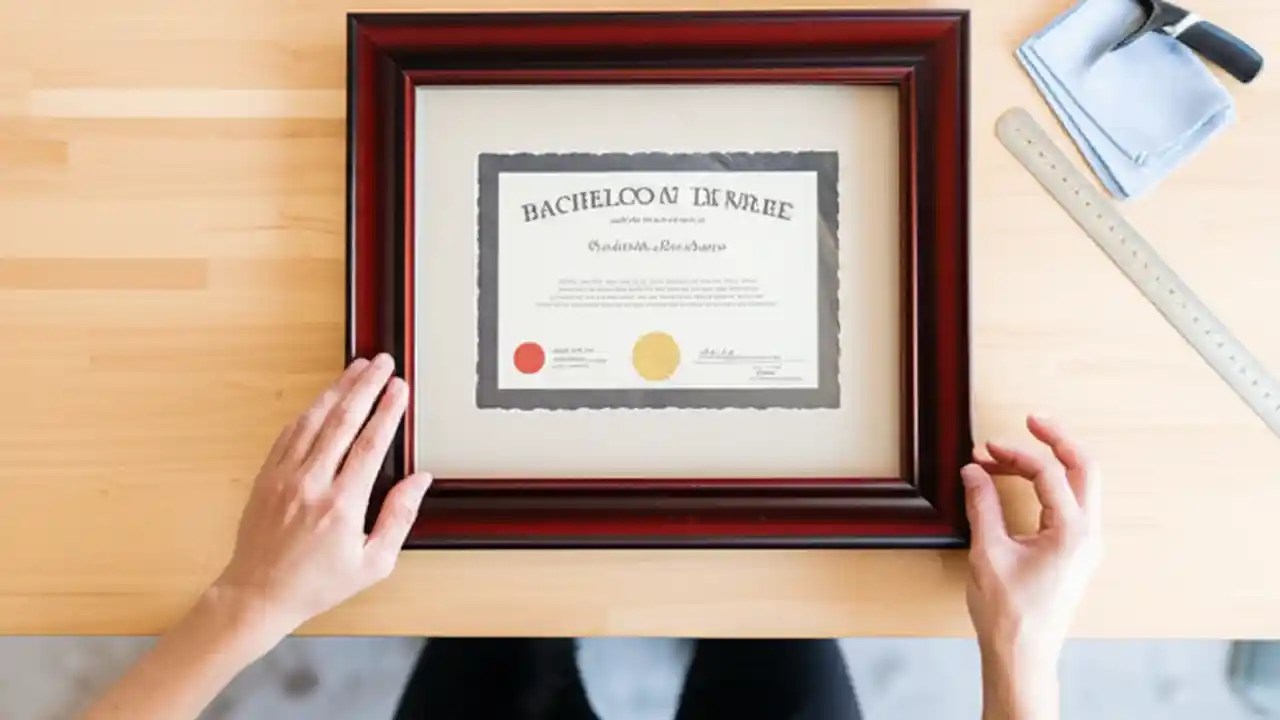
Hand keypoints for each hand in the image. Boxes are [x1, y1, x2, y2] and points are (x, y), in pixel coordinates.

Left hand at [209, 354, 431, 642]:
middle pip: (343, 420)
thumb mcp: (373, 563)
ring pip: (314, 420)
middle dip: (366, 386)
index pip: (371, 444)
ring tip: (357, 368)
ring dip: (338, 390)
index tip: (399, 389)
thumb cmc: (316, 584)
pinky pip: (289, 433)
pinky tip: (324, 398)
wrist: (258, 594)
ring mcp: (285, 477)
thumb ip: (399, 517)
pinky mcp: (267, 476)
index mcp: (342, 506)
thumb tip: (420, 481)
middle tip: (383, 363)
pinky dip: (310, 411)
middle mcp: (312, 484)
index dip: (388, 411)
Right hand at [963, 415, 1102, 718]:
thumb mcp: (988, 552)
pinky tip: (1021, 485)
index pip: (1048, 474)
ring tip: (1007, 458)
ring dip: (1048, 465)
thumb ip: (982, 505)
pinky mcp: (1076, 553)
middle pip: (1084, 468)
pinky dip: (1048, 486)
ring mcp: (1086, 544)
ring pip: (1080, 485)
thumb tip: (974, 472)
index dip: (1014, 455)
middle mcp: (1088, 535)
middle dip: (1056, 440)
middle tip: (1030, 421)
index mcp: (1071, 532)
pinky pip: (1071, 504)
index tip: (984, 451)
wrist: (1023, 656)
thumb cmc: (1010, 614)